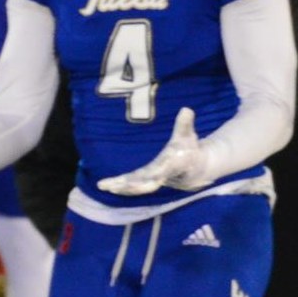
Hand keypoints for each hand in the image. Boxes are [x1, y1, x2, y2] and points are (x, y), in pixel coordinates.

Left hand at [97, 107, 213, 195]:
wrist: (194, 170)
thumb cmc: (188, 150)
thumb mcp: (188, 136)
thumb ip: (184, 124)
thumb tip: (186, 109)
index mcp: (170, 165)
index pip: (161, 171)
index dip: (153, 175)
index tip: (142, 180)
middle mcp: (160, 176)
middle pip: (144, 183)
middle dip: (130, 186)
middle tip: (115, 187)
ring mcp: (151, 180)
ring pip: (134, 187)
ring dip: (119, 187)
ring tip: (103, 186)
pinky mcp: (145, 181)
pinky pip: (130, 185)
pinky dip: (119, 187)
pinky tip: (104, 186)